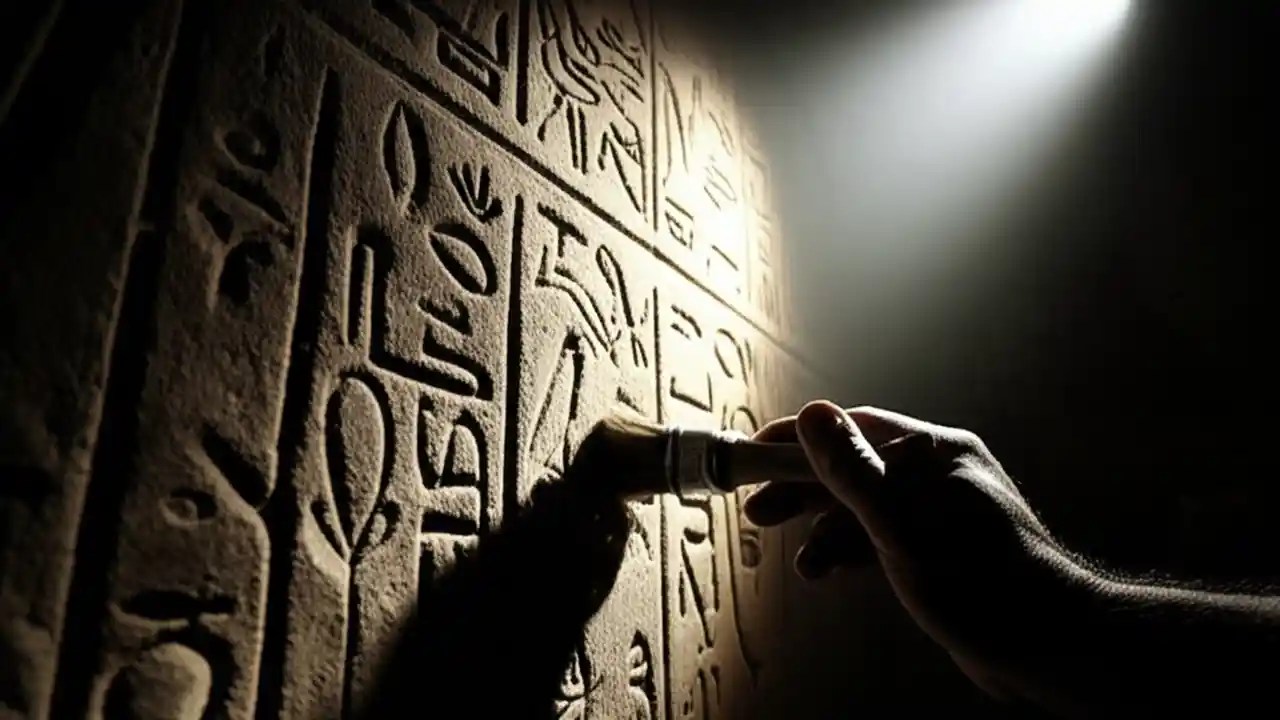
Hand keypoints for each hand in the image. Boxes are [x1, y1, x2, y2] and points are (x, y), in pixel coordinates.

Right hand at [744, 400, 1098, 704]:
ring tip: (800, 561)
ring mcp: (939, 513)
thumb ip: (853, 472)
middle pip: (853, 468)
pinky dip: (852, 551)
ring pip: (865, 509)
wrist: (1047, 645)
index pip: (852, 429)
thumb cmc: (982, 582)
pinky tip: (831, 570)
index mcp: (934, 453)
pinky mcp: (941, 550)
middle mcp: (937, 475)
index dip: (798, 440)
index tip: (755, 452)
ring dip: (826, 530)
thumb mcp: (901, 525)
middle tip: (759, 509)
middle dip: (804, 490)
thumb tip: (813, 416)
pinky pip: (883, 538)